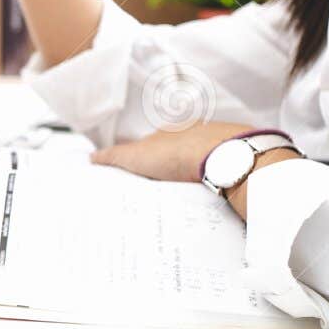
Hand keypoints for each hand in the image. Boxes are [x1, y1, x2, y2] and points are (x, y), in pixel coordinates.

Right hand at [88, 121, 256, 184]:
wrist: (222, 157)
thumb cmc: (177, 153)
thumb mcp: (134, 156)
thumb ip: (113, 156)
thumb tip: (93, 156)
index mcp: (170, 131)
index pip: (155, 145)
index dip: (148, 161)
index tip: (144, 177)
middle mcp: (195, 133)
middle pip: (180, 153)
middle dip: (173, 169)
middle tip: (165, 191)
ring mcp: (218, 145)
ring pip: (203, 161)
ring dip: (196, 174)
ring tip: (188, 196)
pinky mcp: (234, 158)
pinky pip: (222, 169)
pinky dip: (216, 178)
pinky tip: (211, 193)